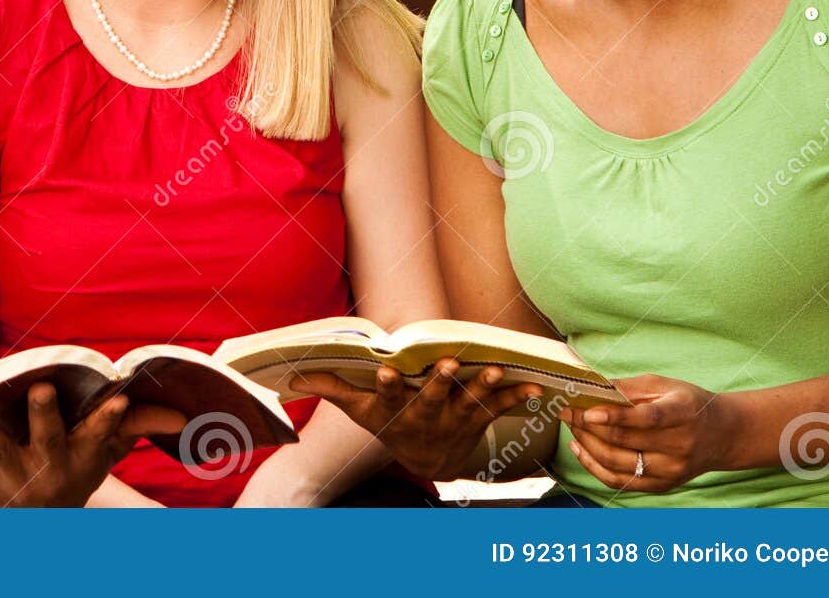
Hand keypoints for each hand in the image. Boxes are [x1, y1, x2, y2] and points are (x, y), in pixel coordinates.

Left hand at [0, 381, 183, 506]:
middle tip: (38, 388)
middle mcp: (44, 465)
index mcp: (78, 456)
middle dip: (43, 415)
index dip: (109, 419)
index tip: (118, 400)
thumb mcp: (105, 453)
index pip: (99, 435)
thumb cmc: (73, 473)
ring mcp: (9, 473)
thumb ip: (136, 427)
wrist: (36, 525)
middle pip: (46, 438)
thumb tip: (182, 415)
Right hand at [290, 359, 542, 481]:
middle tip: (449, 365)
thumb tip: (293, 376)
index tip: (385, 371)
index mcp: (396, 410)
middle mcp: (426, 416)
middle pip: (435, 398)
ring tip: (498, 371)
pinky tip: (536, 387)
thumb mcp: (359, 411)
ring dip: (486, 387)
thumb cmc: (389, 425)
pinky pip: (500, 408)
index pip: (388, 397)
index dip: (387, 386)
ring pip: (471, 401)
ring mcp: (455, 419)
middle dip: (442, 382)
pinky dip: (518, 397)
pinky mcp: (479, 420)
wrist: (429, 463)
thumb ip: (331, 389)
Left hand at [561, 374, 738, 493]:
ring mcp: (671, 470)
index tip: (587, 411)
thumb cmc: (687, 403)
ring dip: (586, 445)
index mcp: (682, 415)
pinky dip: (594, 467)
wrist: (723, 435)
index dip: (615, 416)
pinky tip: (579, 449)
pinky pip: (620, 482)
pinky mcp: (662, 485)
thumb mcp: (664, 385)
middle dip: (587, 426)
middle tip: (566, 412)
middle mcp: (679, 446)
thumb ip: (628, 387)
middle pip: (625, 441)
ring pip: (617, 464)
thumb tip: (589, 386)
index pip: (646, 419)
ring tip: (571, 427)